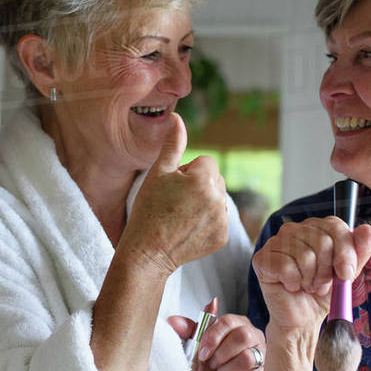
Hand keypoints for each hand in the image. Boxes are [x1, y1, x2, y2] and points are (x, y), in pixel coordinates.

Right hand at [120, 114, 227, 278]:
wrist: (148, 251)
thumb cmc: (148, 210)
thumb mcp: (158, 173)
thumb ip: (173, 144)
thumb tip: (177, 119)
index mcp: (205, 178)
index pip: (206, 162)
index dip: (187, 172)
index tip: (173, 187)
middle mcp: (219, 198)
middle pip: (214, 180)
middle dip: (198, 185)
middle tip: (175, 202)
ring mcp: (222, 219)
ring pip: (217, 199)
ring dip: (204, 203)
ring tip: (180, 216)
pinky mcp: (223, 237)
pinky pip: (218, 219)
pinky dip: (207, 222)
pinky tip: (187, 228)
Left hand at [168, 301, 265, 370]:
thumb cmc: (209, 367)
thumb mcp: (196, 348)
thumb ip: (188, 333)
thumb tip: (173, 320)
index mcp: (237, 323)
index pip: (228, 321)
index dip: (212, 337)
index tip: (201, 353)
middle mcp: (254, 336)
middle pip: (242, 336)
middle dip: (221, 355)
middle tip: (210, 366)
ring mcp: (264, 355)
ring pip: (248, 358)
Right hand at [251, 218, 370, 334]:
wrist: (302, 318)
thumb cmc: (322, 293)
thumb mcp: (347, 273)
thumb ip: (359, 252)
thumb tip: (367, 229)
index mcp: (317, 228)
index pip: (335, 226)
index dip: (345, 252)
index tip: (346, 274)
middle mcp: (295, 229)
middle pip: (322, 241)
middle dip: (327, 271)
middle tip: (322, 283)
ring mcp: (276, 242)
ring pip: (305, 256)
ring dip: (310, 279)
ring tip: (307, 286)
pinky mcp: (262, 258)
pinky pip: (286, 267)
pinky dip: (294, 282)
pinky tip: (291, 286)